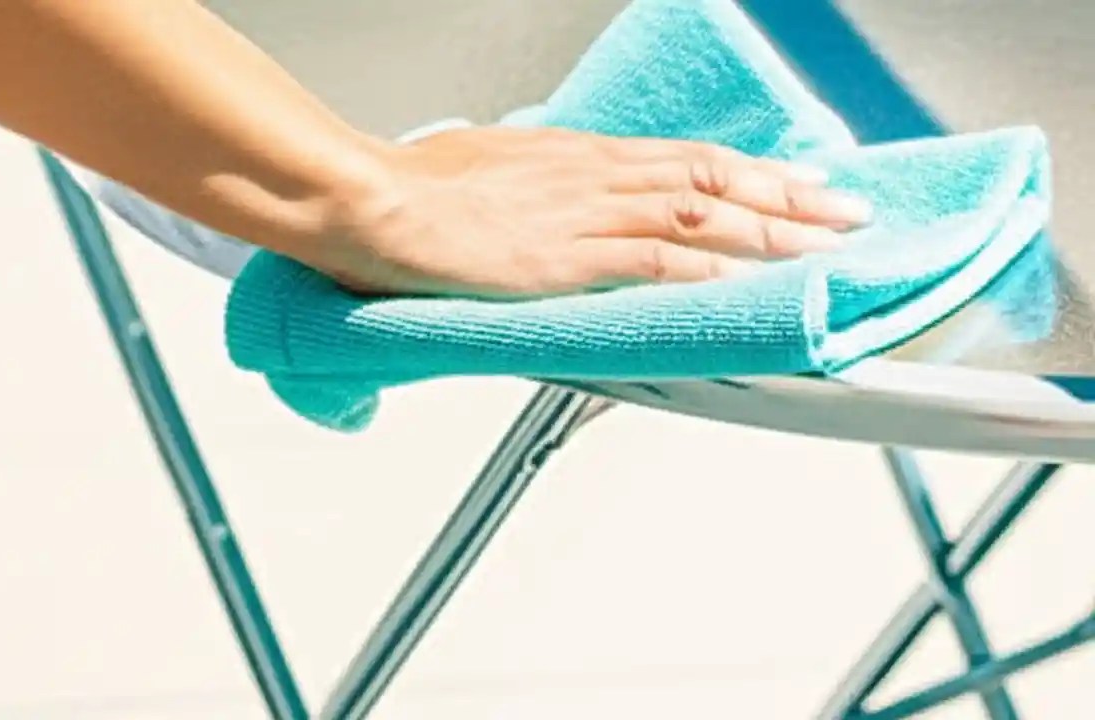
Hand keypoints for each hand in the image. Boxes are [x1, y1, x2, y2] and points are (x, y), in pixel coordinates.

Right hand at [315, 126, 871, 296]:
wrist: (372, 200)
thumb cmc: (415, 186)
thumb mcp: (490, 167)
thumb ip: (535, 184)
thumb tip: (548, 195)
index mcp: (578, 157)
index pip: (685, 158)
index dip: (751, 173)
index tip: (797, 183)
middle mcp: (594, 176)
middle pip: (711, 176)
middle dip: (788, 196)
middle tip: (847, 210)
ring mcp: (582, 214)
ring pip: (698, 212)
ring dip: (768, 230)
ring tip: (824, 246)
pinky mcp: (562, 257)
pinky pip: (649, 260)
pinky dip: (706, 270)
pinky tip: (745, 283)